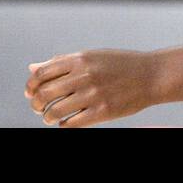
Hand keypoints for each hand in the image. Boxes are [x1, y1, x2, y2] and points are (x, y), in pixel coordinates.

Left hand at [24, 49, 159, 126]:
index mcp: (79, 59)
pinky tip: (66, 122)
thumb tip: (33, 68)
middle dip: (36, 104)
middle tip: (39, 109)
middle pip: (44, 93)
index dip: (31, 86)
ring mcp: (93, 94)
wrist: (151, 75)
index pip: (41, 73)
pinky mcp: (103, 112)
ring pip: (55, 111)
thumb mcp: (90, 57)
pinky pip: (72, 124)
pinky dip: (63, 125)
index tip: (31, 93)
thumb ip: (61, 62)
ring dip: (47, 117)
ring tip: (50, 117)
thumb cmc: (119, 65)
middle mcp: (84, 75)